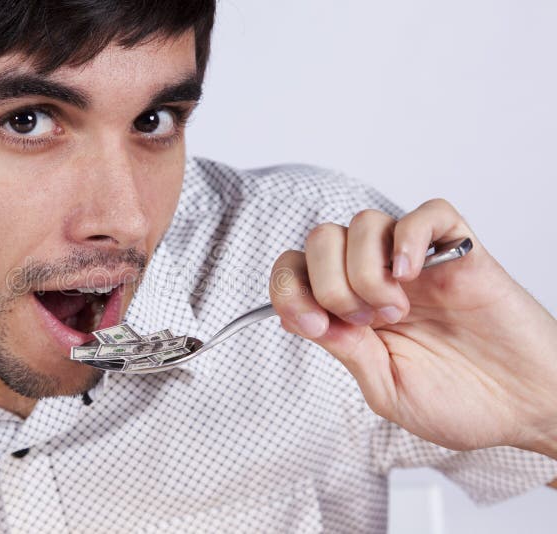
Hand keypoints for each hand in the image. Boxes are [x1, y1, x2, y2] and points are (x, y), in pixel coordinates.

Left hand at [269, 198, 556, 457]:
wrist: (527, 407)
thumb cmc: (462, 403)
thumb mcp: (386, 390)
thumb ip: (344, 350)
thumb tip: (299, 316)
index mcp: (353, 311)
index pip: (297, 270)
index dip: (288, 288)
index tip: (310, 322)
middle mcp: (378, 280)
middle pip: (321, 238)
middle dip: (327, 282)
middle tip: (363, 321)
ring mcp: (418, 264)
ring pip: (365, 222)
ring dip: (365, 269)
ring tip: (396, 311)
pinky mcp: (460, 252)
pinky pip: (427, 214)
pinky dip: (408, 237)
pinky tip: (411, 275)